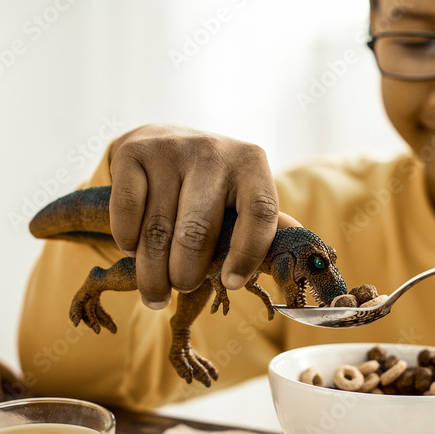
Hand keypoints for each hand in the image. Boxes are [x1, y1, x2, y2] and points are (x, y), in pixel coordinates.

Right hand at [107, 124, 283, 308]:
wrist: (163, 140)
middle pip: (199, 231)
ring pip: (158, 229)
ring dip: (153, 272)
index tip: (230, 284)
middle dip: (187, 274)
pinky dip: (127, 240)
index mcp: (252, 163)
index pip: (259, 214)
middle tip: (182, 289)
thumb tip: (308, 261)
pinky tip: (131, 249)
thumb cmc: (213, 185)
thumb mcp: (243, 196)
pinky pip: (127, 212)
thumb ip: (267, 227)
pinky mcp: (133, 151)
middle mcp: (214, 151)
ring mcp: (171, 148)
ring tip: (155, 293)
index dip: (247, 256)